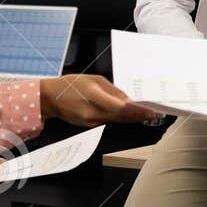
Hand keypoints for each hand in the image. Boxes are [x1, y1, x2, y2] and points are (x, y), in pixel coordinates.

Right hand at [39, 74, 153, 126]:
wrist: (50, 99)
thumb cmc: (70, 85)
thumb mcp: (94, 80)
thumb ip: (113, 91)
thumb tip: (129, 100)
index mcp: (94, 97)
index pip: (122, 108)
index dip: (139, 111)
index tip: (152, 111)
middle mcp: (93, 113)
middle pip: (123, 117)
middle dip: (140, 116)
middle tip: (156, 113)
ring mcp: (91, 122)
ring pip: (117, 121)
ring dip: (132, 118)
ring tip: (146, 113)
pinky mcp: (90, 126)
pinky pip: (109, 121)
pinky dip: (120, 118)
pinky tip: (129, 114)